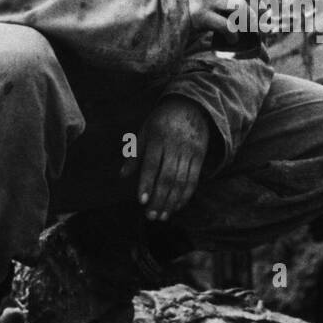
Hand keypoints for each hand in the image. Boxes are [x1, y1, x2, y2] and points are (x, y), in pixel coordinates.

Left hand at [120, 96, 211, 220]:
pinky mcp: (200, 156)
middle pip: (167, 176)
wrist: (192, 105)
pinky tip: (177, 206)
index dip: (146, 183)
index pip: (152, 164)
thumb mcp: (145, 131)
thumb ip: (135, 153)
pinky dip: (185, 195)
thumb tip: (123, 175)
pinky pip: (194, 179)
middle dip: (159, 198)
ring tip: (162, 216)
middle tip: (151, 216)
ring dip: (172, 201)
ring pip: (181, 181)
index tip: (141, 201)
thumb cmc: (162, 120)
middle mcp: (175, 145)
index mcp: (158, 138)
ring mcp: (189, 151)